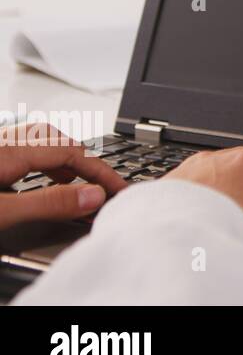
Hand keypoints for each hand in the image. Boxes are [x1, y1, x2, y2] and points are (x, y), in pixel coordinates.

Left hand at [0, 122, 128, 226]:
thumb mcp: (2, 212)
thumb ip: (47, 203)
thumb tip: (93, 196)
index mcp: (10, 150)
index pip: (71, 152)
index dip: (100, 171)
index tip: (119, 189)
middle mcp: (3, 144)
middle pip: (58, 142)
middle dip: (87, 163)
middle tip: (104, 186)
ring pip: (39, 144)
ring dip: (66, 162)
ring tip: (79, 183)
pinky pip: (22, 152)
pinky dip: (42, 165)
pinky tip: (39, 180)